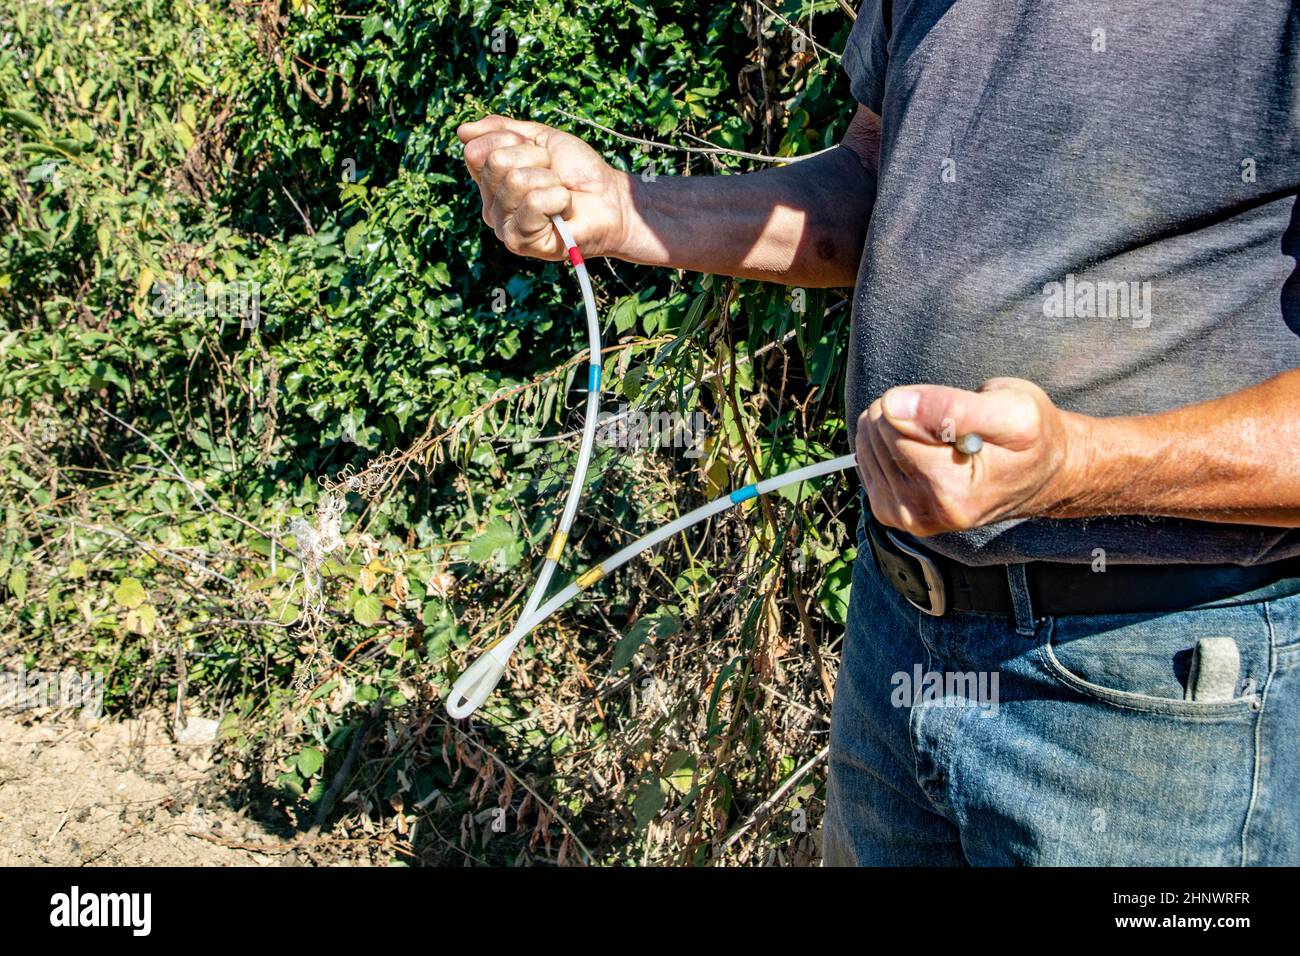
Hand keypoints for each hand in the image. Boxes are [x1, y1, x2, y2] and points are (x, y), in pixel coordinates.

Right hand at [456, 114, 629, 260]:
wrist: (610, 199)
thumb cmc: (578, 171)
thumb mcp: (540, 138)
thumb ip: (503, 130)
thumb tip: (462, 131)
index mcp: (491, 181)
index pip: (476, 150)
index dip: (513, 141)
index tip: (539, 152)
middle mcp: (491, 205)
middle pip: (496, 162)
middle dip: (535, 158)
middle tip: (554, 173)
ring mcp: (504, 226)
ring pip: (516, 181)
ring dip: (550, 179)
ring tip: (560, 191)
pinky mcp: (521, 243)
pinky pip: (533, 203)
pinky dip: (557, 198)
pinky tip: (563, 209)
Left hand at [856, 377, 1085, 535]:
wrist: (1043, 474)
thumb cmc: (1032, 439)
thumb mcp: (1012, 411)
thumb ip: (949, 408)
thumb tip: (892, 405)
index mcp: (951, 492)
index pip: (893, 426)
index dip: (920, 405)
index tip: (955, 414)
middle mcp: (922, 513)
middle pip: (876, 435)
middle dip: (908, 417)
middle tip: (951, 428)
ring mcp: (905, 517)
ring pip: (867, 445)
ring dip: (900, 431)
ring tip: (941, 441)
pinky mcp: (892, 513)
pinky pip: (867, 460)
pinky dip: (891, 446)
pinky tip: (925, 451)